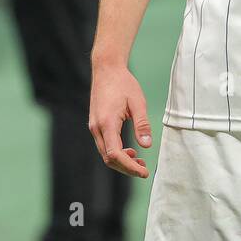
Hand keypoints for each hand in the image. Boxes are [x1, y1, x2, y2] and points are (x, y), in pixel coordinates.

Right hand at [88, 61, 151, 177]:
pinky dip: (116, 153)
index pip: (115, 154)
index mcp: (107, 123)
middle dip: (126, 168)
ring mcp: (94, 127)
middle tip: (144, 170)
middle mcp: (96, 128)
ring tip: (140, 162)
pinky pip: (104, 145)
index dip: (130, 167)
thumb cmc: (123, 83)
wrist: (106, 69)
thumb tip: (147, 145)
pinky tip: (130, 151)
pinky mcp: (96, 125)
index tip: (144, 171)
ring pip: (105, 153)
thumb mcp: (138, 102)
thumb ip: (142, 124)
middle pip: (108, 158)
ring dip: (121, 161)